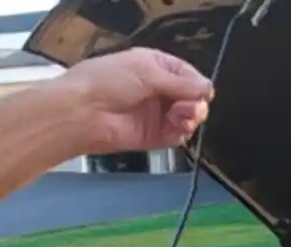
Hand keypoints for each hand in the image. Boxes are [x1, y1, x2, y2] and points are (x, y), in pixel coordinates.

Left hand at [51, 48, 213, 154]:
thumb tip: (208, 89)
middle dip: (196, 101)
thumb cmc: (106, 82)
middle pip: (192, 97)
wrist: (82, 112)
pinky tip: (178, 126)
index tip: (201, 91)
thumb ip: (181, 82)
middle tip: (190, 105)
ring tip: (183, 115)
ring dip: (192, 115)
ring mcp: (156, 114)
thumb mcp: (147, 72)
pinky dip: (183, 131)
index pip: (188, 75)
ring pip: (189, 116)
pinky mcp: (154, 136)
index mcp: (155, 67)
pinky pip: (179, 134)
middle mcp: (158, 89)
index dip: (197, 83)